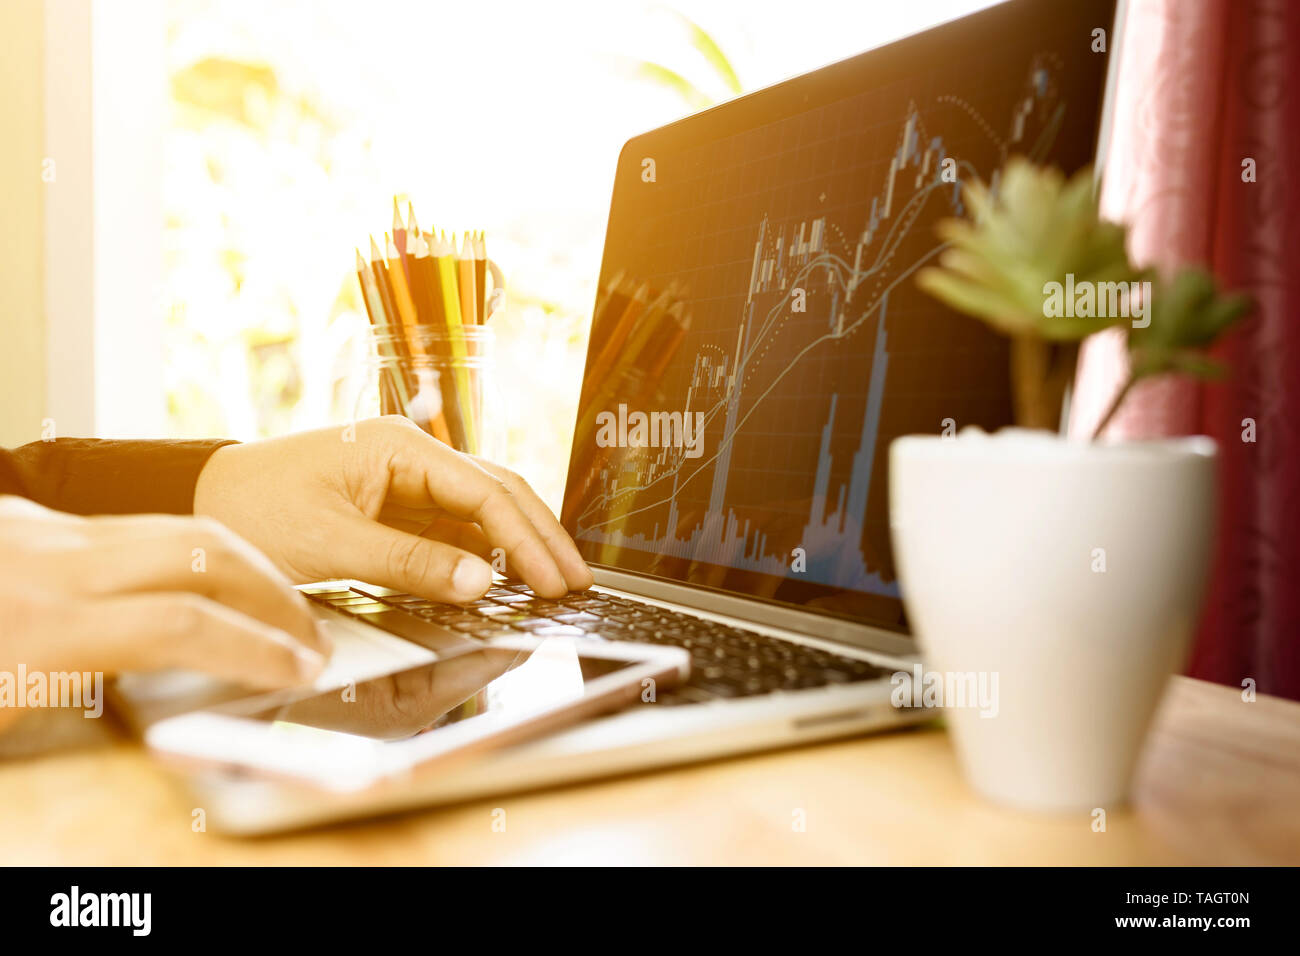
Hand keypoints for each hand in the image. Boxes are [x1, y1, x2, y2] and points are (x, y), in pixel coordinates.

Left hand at [0, 496, 326, 728]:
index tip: (299, 669)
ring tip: (272, 604)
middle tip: (307, 630)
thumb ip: (89, 698)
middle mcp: (45, 562)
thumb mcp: (0, 719)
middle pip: (200, 553)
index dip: (256, 648)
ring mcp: (37, 529)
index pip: (181, 626)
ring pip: (173, 526)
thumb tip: (183, 694)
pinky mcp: (25, 518)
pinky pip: (128, 525)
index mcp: (37, 628)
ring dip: (239, 564)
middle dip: (272, 591)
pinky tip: (198, 584)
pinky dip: (182, 553)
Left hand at [193, 417, 592, 603]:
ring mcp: (405, 480)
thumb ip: (410, 564)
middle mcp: (409, 455)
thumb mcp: (331, 543)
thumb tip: (483, 582)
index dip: (526, 541)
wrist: (199, 500)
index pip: (485, 492)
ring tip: (552, 585)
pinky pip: (453, 529)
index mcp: (397, 447)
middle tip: (576, 582)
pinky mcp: (396, 506)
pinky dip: (483, 556)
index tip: (552, 582)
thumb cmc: (251, 511)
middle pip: (497, 493)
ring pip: (481, 511)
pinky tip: (506, 581)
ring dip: (517, 547)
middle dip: (540, 538)